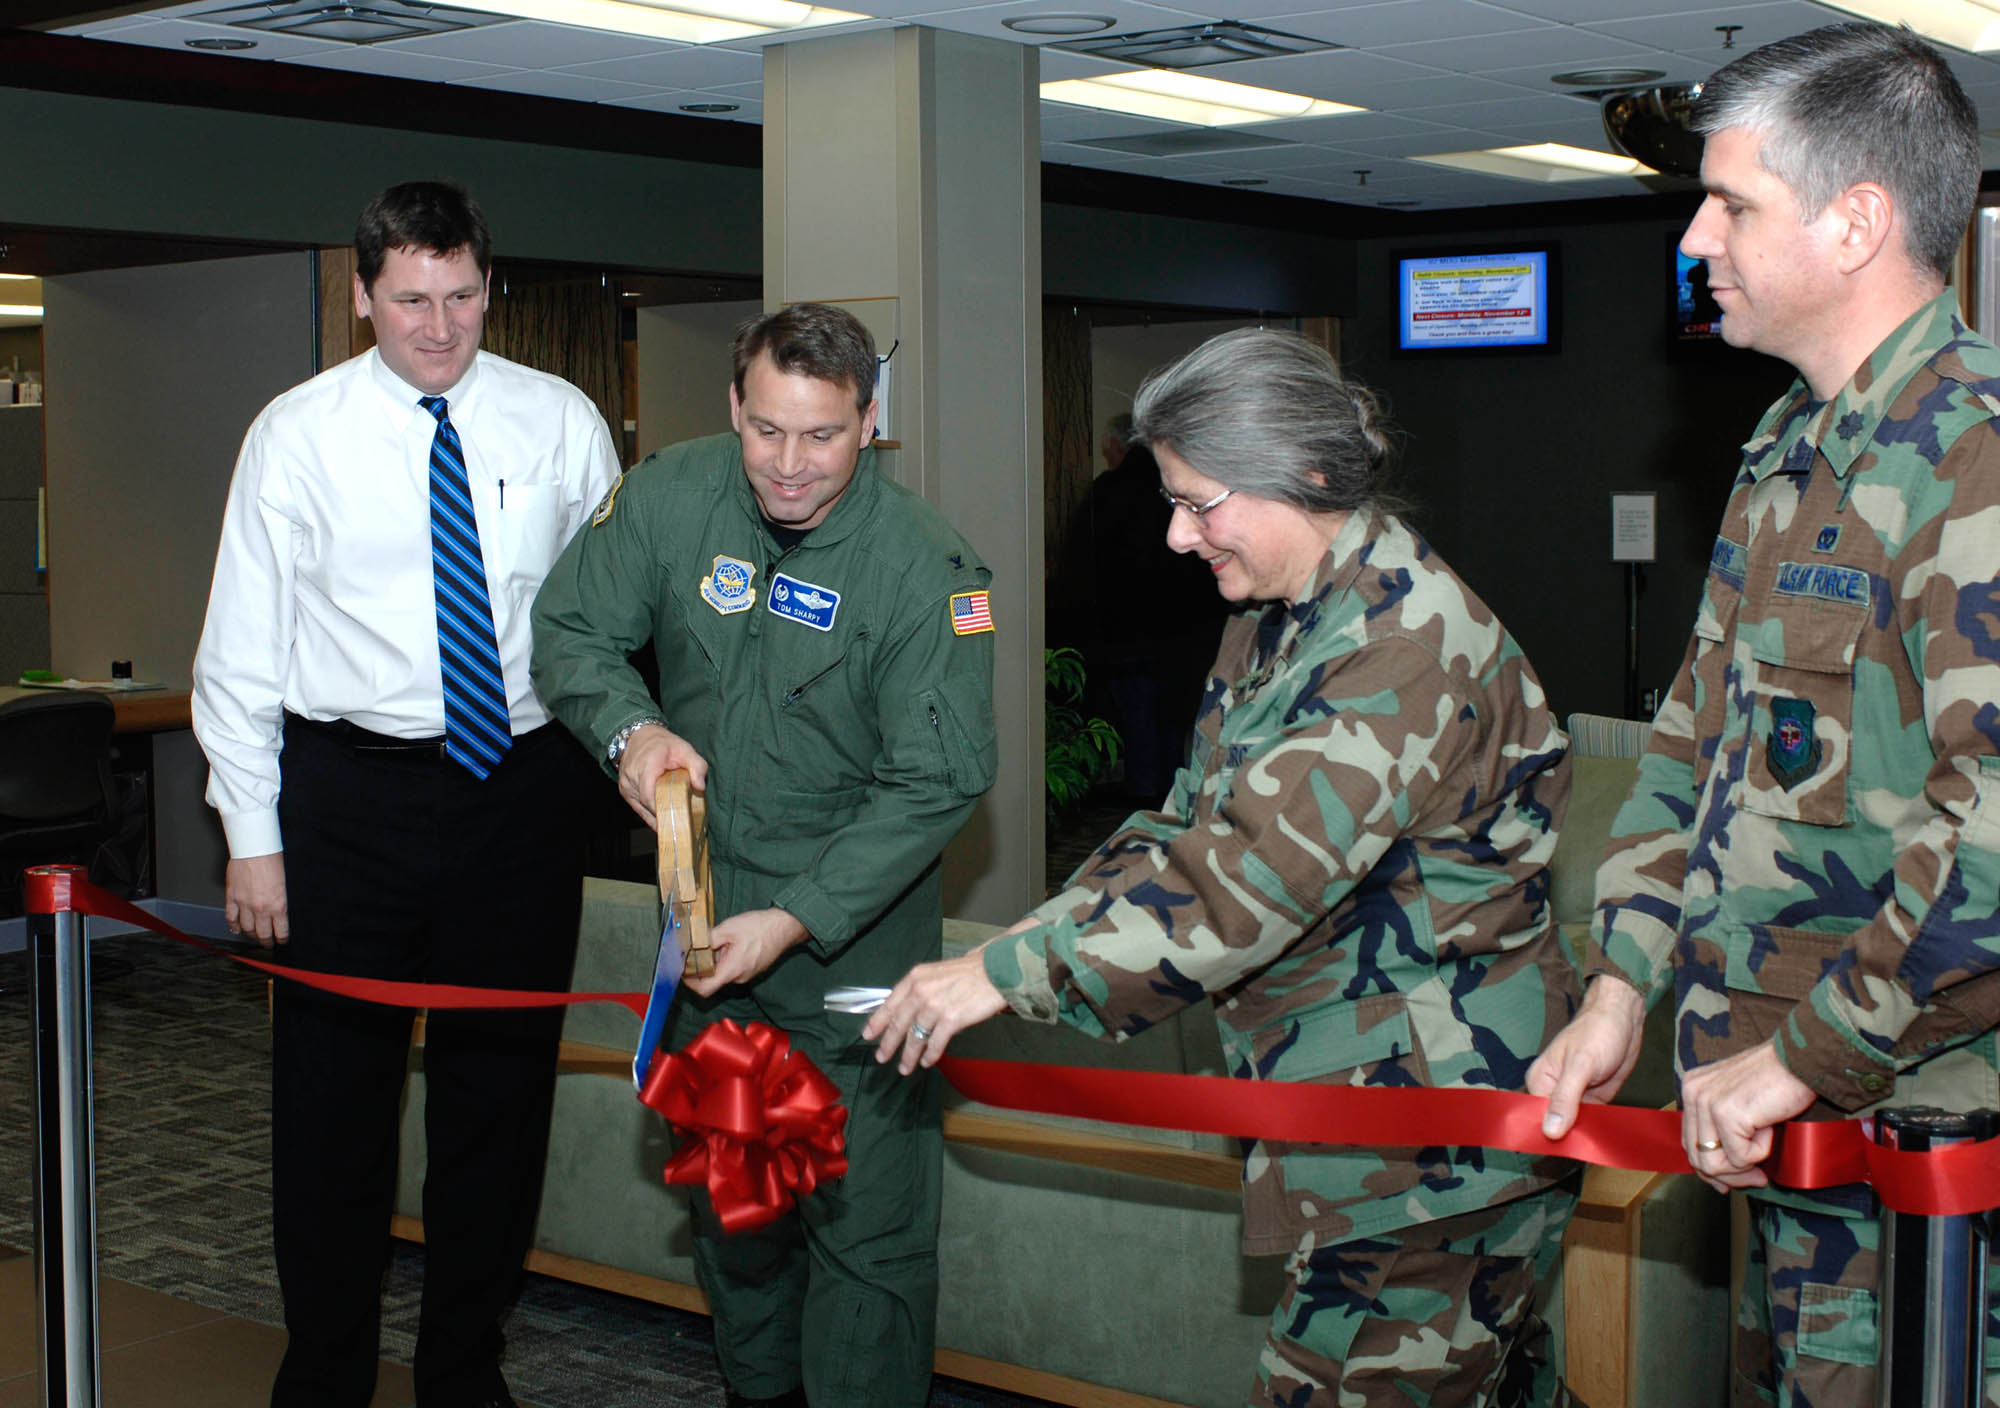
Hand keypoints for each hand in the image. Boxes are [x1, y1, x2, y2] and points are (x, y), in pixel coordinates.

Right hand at [225, 852, 288, 946]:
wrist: (254, 848)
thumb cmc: (273, 859)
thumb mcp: (287, 883)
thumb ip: (284, 899)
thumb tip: (284, 910)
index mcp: (278, 905)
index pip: (281, 931)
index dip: (282, 939)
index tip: (282, 941)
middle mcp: (261, 908)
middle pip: (262, 934)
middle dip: (266, 941)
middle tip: (268, 944)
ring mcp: (244, 904)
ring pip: (246, 928)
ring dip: (250, 935)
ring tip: (254, 936)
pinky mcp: (232, 897)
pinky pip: (230, 918)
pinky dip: (233, 926)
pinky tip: (236, 929)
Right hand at [616, 724, 707, 828]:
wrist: (639, 736)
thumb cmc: (662, 743)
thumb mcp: (685, 749)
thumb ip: (697, 766)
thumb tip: (700, 787)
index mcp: (646, 766)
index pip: (649, 795)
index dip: (661, 810)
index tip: (677, 819)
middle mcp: (632, 776)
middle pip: (646, 805)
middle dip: (663, 815)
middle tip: (680, 826)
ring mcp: (626, 785)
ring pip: (641, 809)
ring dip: (657, 816)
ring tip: (673, 824)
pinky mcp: (625, 791)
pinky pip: (637, 808)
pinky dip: (650, 815)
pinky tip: (662, 822)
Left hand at [683, 907, 808, 995]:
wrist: (786, 926)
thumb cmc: (759, 927)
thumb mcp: (728, 928)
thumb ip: (707, 939)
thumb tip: (690, 944)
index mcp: (732, 970)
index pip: (704, 989)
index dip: (690, 982)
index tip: (682, 969)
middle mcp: (739, 978)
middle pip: (712, 980)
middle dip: (702, 966)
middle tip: (695, 948)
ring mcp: (747, 975)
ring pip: (723, 973)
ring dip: (715, 961)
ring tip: (715, 941)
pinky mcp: (752, 969)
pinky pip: (733, 968)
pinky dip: (726, 959)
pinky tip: (729, 943)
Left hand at [862, 946, 1008, 1074]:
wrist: (996, 970)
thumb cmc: (970, 972)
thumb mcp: (937, 973)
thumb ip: (920, 989)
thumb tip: (907, 1010)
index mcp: (916, 978)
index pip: (890, 1003)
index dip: (877, 1021)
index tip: (868, 1034)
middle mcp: (921, 991)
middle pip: (898, 1023)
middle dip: (888, 1043)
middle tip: (881, 1057)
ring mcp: (936, 1006)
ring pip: (915, 1037)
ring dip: (909, 1055)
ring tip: (905, 1067)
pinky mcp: (952, 1019)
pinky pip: (935, 1043)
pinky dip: (930, 1055)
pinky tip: (927, 1062)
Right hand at [1527, 976, 1645, 1138]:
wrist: (1624, 1019)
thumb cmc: (1598, 1032)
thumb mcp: (1581, 1065)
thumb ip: (1564, 1099)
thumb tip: (1549, 1132)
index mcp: (1540, 1081)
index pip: (1537, 1119)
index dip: (1548, 1137)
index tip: (1564, 1153)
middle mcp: (1553, 1092)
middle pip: (1555, 1126)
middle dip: (1569, 1140)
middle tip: (1587, 1154)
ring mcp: (1575, 1098)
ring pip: (1575, 1128)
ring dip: (1586, 1138)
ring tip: (1599, 1152)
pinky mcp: (1594, 1101)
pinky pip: (1593, 1122)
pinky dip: (1599, 1130)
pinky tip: (1608, 1141)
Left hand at [1678, 1039, 1815, 1190]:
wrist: (1801, 1061)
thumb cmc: (1777, 1081)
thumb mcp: (1739, 1102)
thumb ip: (1723, 1128)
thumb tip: (1721, 1175)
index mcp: (1692, 1088)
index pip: (1689, 1142)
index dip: (1709, 1169)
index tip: (1731, 1182)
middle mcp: (1692, 1093)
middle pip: (1697, 1157)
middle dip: (1729, 1176)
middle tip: (1758, 1179)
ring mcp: (1706, 1103)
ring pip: (1713, 1163)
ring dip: (1744, 1167)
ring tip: (1767, 1150)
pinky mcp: (1726, 1114)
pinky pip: (1740, 1157)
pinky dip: (1761, 1152)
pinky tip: (1770, 1128)